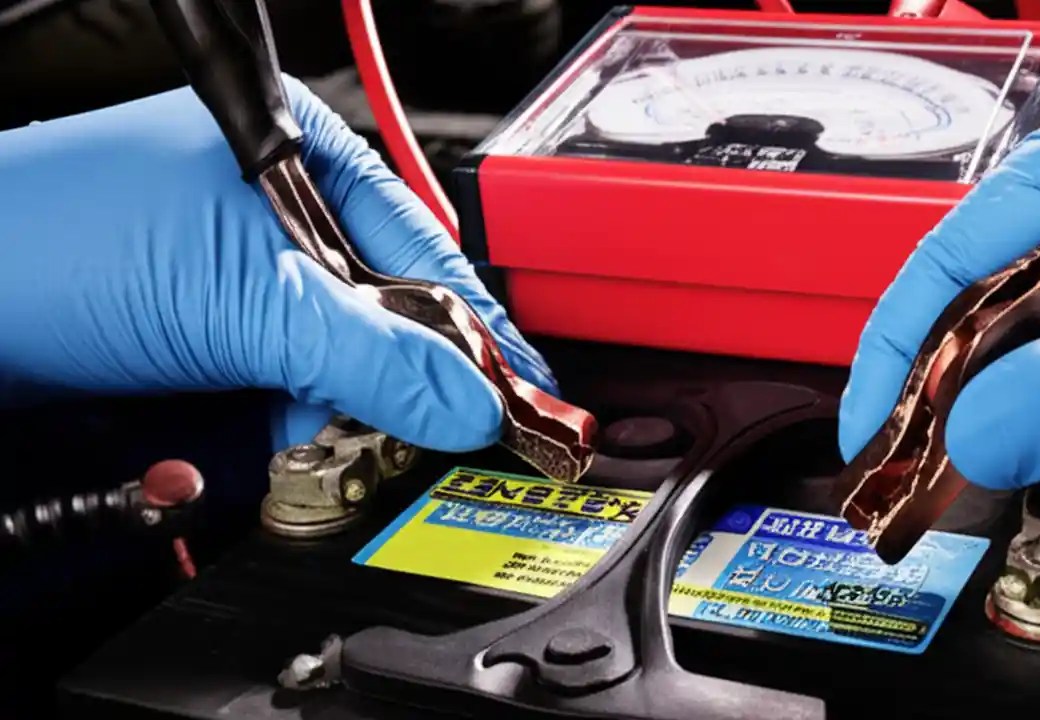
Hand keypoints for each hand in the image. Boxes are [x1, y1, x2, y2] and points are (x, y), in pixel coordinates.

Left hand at [0, 76, 556, 452]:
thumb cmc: (50, 241)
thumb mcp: (244, 294)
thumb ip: (371, 354)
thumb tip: (471, 400)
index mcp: (304, 166)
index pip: (428, 254)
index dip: (477, 332)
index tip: (519, 398)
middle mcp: (278, 227)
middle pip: (390, 324)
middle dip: (407, 394)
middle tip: (436, 448)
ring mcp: (241, 294)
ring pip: (338, 378)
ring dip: (340, 429)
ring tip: (342, 464)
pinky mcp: (207, 356)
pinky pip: (280, 410)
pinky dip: (286, 447)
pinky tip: (277, 460)